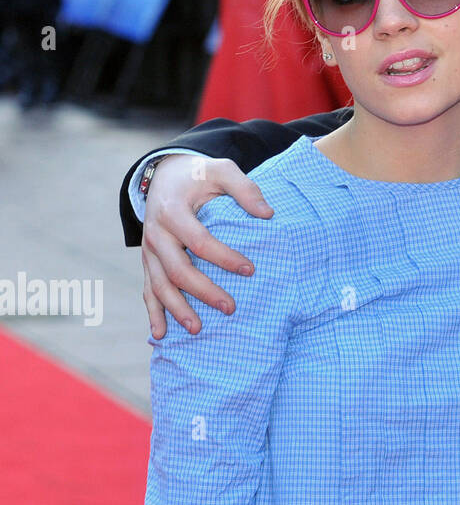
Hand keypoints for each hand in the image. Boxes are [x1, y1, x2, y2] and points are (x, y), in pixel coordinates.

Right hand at [141, 154, 272, 338]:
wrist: (164, 175)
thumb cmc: (198, 175)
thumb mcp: (221, 169)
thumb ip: (244, 188)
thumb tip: (267, 215)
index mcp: (172, 211)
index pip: (199, 241)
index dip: (224, 257)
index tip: (250, 270)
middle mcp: (155, 234)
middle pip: (176, 269)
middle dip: (203, 291)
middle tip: (230, 308)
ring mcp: (148, 251)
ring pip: (158, 285)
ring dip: (176, 309)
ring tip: (197, 329)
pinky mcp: (148, 261)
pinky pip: (147, 289)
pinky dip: (153, 312)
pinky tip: (160, 334)